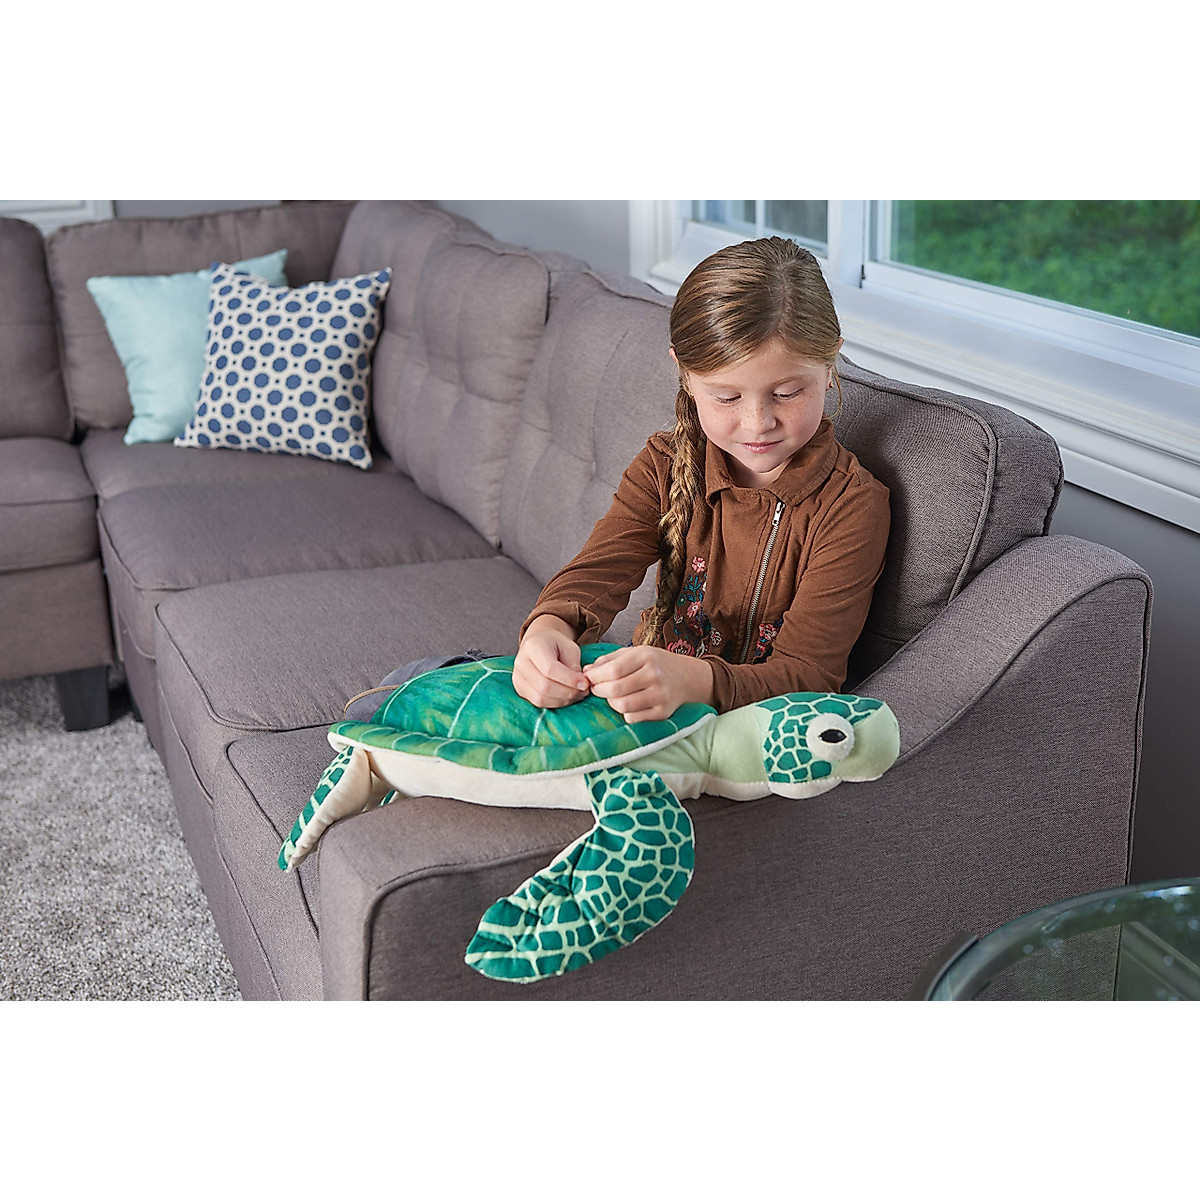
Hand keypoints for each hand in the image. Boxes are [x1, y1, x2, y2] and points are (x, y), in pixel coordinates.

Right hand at [512, 621, 591, 708]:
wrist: (539, 643)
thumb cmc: (555, 644)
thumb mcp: (569, 647)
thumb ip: (573, 665)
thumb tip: (579, 686)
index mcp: (532, 647)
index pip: (550, 669)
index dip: (569, 679)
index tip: (585, 684)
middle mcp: (520, 662)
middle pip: (544, 686)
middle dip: (568, 692)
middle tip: (584, 691)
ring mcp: (517, 677)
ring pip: (540, 698)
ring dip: (562, 700)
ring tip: (577, 695)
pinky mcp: (520, 689)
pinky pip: (537, 702)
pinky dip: (555, 703)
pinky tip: (566, 697)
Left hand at [582, 646, 713, 723]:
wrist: (688, 678)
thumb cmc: (656, 664)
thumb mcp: (635, 653)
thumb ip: (609, 660)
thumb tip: (585, 671)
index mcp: (646, 656)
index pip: (613, 670)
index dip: (595, 677)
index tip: (588, 678)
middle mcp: (655, 675)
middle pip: (615, 690)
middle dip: (599, 691)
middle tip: (596, 689)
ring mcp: (660, 695)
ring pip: (622, 706)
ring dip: (610, 703)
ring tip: (612, 696)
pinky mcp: (663, 712)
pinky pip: (633, 718)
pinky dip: (624, 713)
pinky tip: (627, 704)